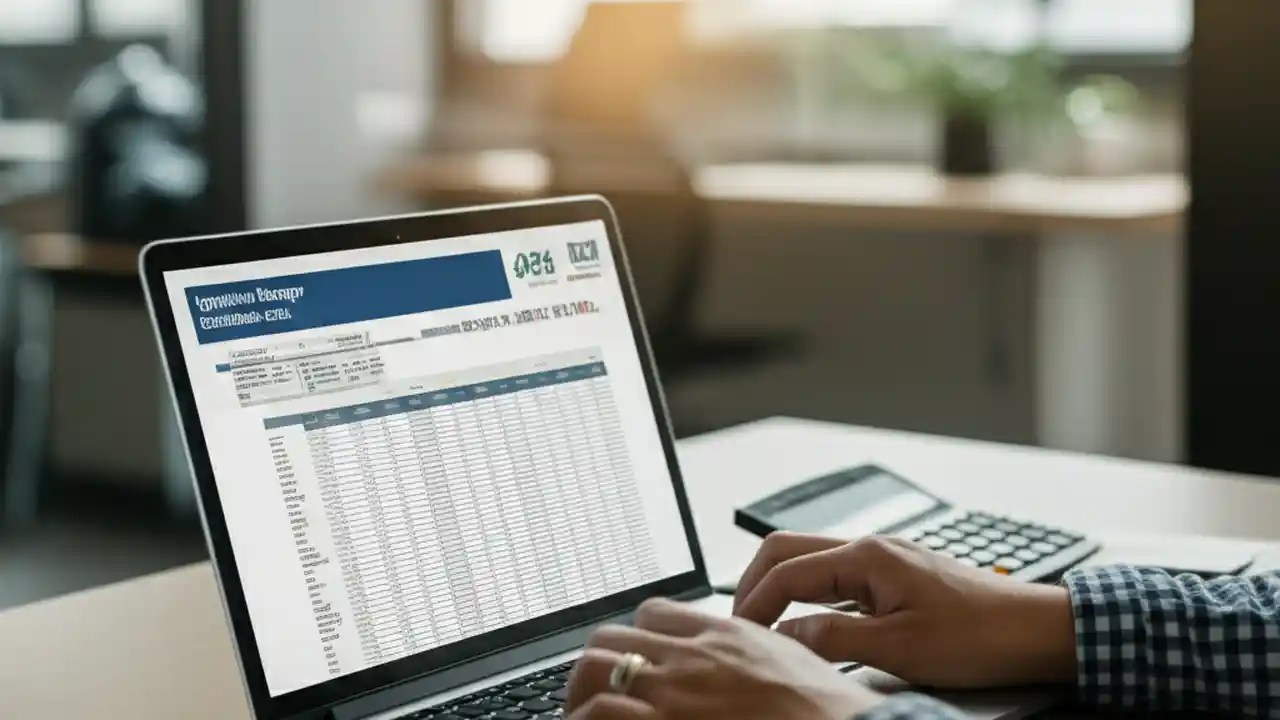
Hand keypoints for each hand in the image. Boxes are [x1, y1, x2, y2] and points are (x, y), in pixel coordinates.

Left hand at [565, 597, 884, 718]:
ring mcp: (675, 695)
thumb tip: (751, 668)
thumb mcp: (796, 667)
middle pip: (611, 639)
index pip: (654, 613)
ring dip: (581, 697)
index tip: (632, 662)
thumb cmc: (834, 717)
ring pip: (594, 673)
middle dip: (595, 667)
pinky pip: (601, 716)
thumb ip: (759, 657)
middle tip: (592, 697)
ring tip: (582, 718)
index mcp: (727, 636)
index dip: (636, 639)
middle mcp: (693, 658)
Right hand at [734, 533, 1075, 687]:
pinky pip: (835, 574)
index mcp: (866, 558)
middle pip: (787, 549)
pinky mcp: (897, 574)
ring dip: (780, 585)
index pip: (786, 572)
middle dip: (754, 583)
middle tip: (739, 623)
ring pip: (810, 559)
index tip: (738, 636)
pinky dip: (808, 592)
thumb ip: (833, 638)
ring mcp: (884, 558)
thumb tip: (785, 635)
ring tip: (764, 623)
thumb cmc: (980, 637)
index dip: (753, 605)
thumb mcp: (899, 648)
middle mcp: (871, 548)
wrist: (1038, 629)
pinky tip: (808, 620)